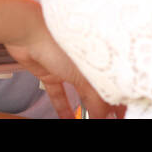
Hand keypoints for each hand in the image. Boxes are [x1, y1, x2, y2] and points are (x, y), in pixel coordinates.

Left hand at [5, 13, 124, 119]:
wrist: (25, 30)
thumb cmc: (56, 41)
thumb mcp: (83, 75)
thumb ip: (96, 98)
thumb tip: (104, 115)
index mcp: (98, 57)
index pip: (115, 84)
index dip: (120, 101)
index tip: (125, 115)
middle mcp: (84, 62)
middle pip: (98, 90)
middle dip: (105, 108)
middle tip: (109, 120)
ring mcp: (66, 67)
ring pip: (79, 93)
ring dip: (85, 110)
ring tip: (91, 120)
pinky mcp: (49, 72)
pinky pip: (58, 93)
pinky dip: (62, 107)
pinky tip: (67, 118)